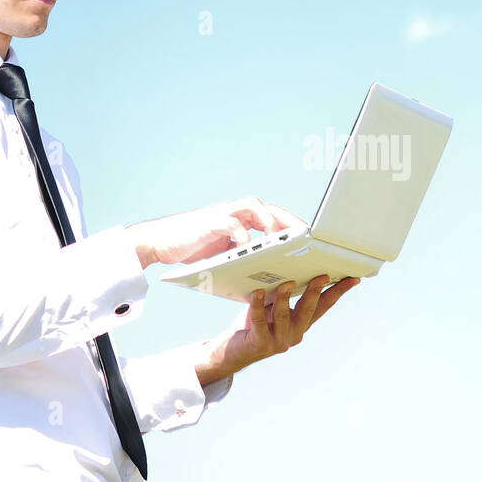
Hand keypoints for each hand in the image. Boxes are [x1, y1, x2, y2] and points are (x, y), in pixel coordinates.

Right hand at [127, 197, 307, 266]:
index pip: (277, 219)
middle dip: (291, 222)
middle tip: (309, 237)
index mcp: (247, 220)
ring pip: (255, 210)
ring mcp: (226, 214)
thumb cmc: (199, 249)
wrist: (164, 242)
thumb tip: (276, 272)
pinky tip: (250, 245)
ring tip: (285, 238)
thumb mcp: (230, 253)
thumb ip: (250, 254)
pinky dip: (241, 232)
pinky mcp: (211, 221)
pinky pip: (231, 223)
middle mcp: (239, 213)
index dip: (296, 227)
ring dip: (271, 222)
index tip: (316, 241)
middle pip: (272, 211)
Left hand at [197, 274, 361, 382]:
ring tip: (287, 283)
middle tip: (321, 276)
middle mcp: (294, 334)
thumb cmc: (253, 325)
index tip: (352, 279)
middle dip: (316, 292)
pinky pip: (259, 321)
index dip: (338, 292)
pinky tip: (257, 293)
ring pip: (285, 315)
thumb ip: (284, 295)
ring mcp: (279, 341)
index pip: (324, 306)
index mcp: (301, 324)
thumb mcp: (273, 308)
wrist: (232, 352)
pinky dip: (257, 305)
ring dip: (286, 298)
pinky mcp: (260, 343)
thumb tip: (292, 271)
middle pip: (309, 310)